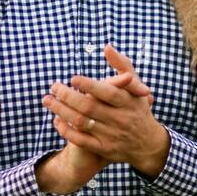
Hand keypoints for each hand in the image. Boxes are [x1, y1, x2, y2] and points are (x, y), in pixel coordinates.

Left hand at [40, 46, 170, 177]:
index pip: (107, 92)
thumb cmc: (137, 109)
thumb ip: (122, 65)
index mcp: (128, 101)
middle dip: (67, 96)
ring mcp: (111, 135)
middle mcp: (120, 119)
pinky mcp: (104, 149)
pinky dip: (67, 131)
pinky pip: (81, 141)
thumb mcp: (136, 87)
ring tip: (48, 100)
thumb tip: (106, 46)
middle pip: (89, 107)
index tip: (72, 78)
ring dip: (61, 111)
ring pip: (82, 122)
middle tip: (53, 87)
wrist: (148, 144)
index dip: (89, 85)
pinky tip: (56, 120)